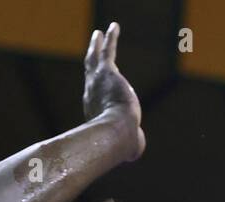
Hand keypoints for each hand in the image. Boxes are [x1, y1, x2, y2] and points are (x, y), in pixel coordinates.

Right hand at [83, 22, 144, 159]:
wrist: (116, 132)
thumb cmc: (121, 144)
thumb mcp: (127, 146)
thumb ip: (131, 146)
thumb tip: (136, 150)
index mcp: (94, 110)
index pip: (94, 96)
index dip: (96, 91)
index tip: (97, 86)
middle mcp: (91, 93)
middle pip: (89, 72)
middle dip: (90, 60)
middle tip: (91, 50)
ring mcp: (97, 81)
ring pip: (94, 57)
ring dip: (96, 45)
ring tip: (98, 34)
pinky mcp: (107, 71)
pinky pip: (108, 50)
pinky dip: (110, 38)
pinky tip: (114, 27)